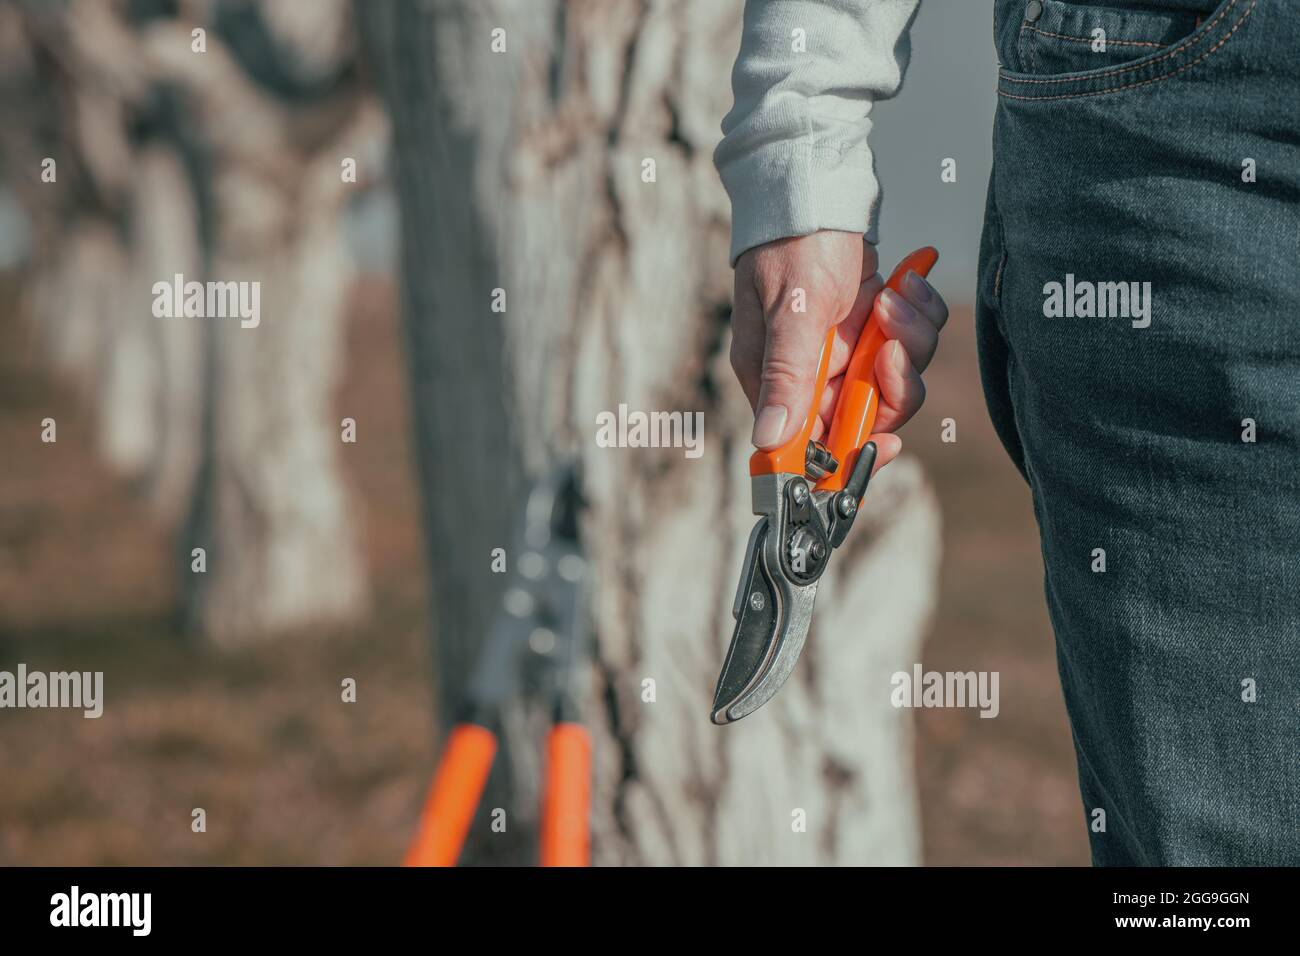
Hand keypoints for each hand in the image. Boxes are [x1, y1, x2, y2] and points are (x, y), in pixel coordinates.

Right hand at [729, 230, 947, 471]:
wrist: (816, 184)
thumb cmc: (792, 244)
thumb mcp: (792, 311)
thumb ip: (787, 377)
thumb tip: (769, 440)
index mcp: (774, 380)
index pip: (812, 444)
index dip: (850, 451)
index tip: (885, 443)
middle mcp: (809, 374)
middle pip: (865, 415)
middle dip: (891, 382)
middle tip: (889, 346)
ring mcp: (843, 351)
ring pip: (897, 379)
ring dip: (908, 339)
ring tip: (892, 296)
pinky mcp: (871, 327)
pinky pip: (912, 342)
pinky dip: (919, 313)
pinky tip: (905, 280)